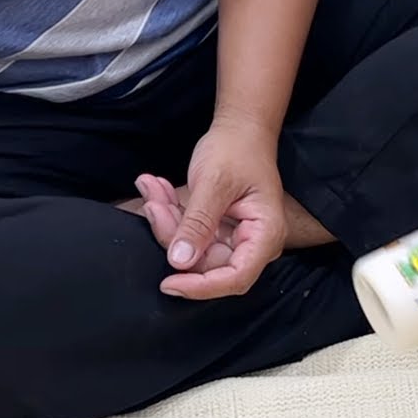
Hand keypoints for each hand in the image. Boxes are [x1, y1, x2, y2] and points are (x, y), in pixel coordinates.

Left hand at [160, 118, 287, 298]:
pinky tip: (158, 189)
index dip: (202, 286)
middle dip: (173, 236)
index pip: (236, 277)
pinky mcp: (216, 231)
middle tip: (153, 204)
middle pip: (208, 264)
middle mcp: (252, 243)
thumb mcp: (214, 183)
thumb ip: (198, 224)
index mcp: (264, 235)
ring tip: (153, 187)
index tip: (169, 283)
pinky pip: (188, 235)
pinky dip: (170, 214)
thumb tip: (179, 262)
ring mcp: (233, 238)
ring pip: (191, 249)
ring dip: (167, 220)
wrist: (241, 130)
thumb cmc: (237, 150)